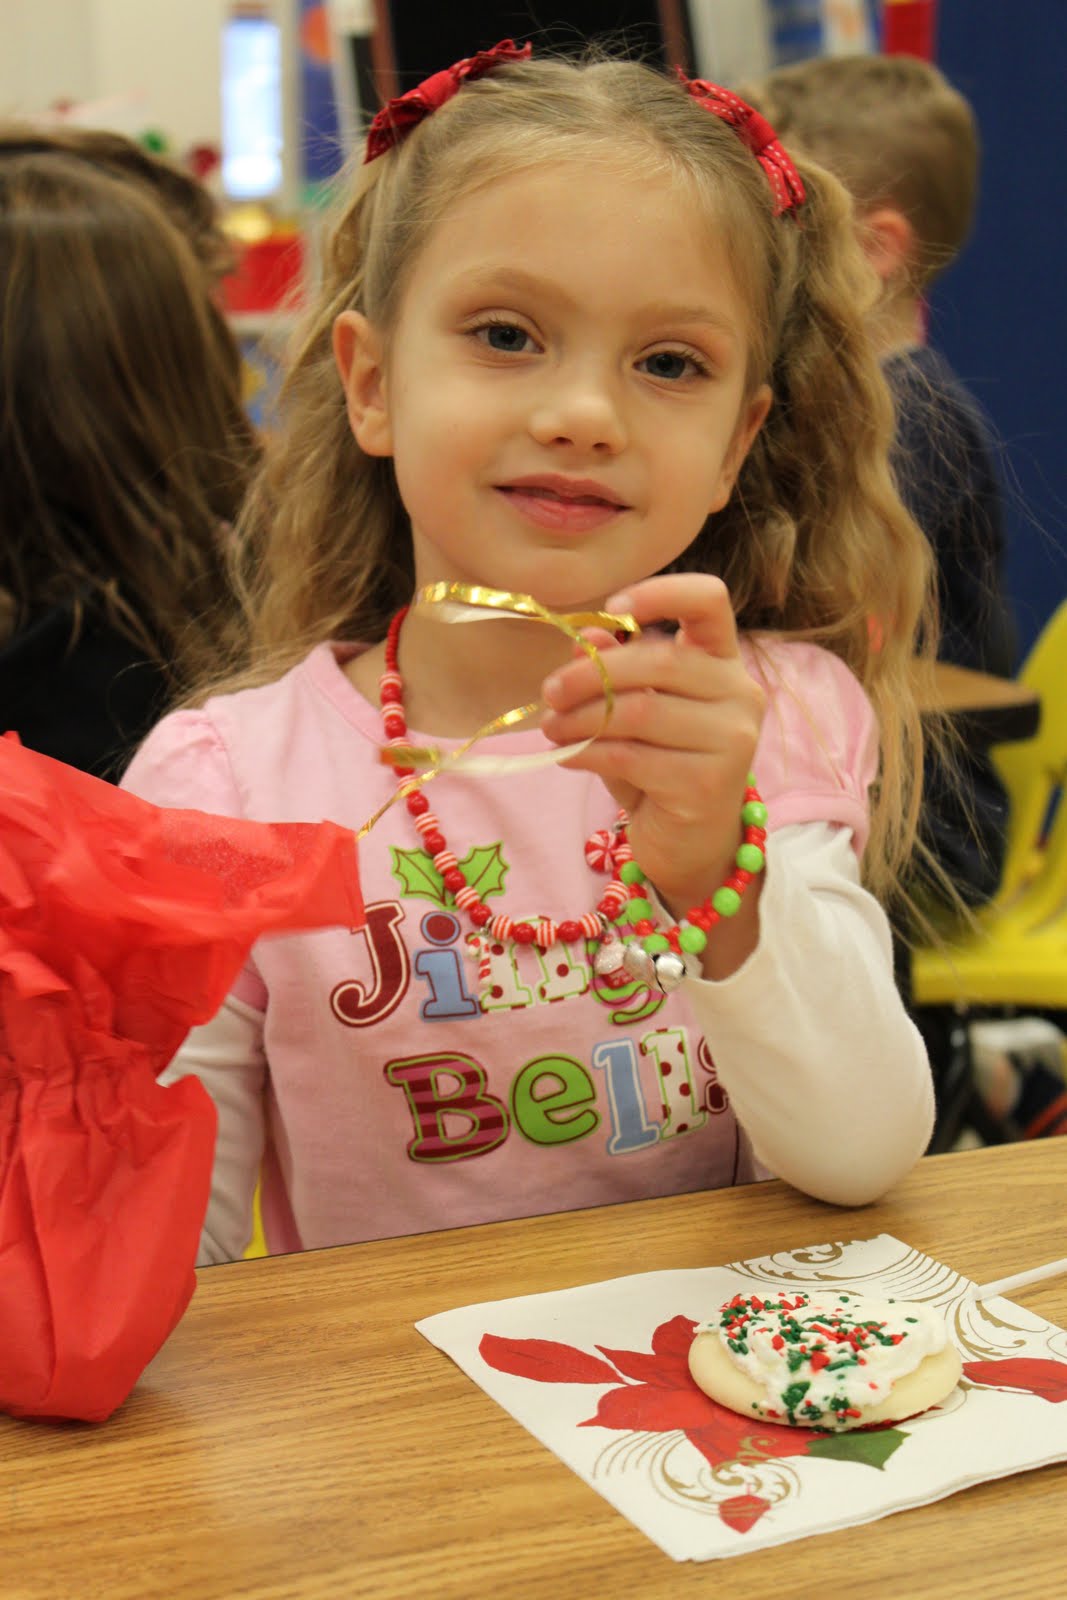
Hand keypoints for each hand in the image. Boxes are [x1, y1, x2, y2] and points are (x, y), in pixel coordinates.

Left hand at [540, 575, 764, 960]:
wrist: (690, 842)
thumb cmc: (659, 764)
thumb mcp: (631, 710)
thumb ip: (612, 669)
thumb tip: (588, 637)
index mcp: (722, 661)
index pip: (709, 601)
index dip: (661, 592)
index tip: (612, 608)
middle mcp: (739, 694)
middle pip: (659, 661)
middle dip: (592, 674)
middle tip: (549, 692)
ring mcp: (732, 741)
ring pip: (640, 712)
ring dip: (582, 718)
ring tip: (552, 729)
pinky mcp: (709, 784)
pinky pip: (632, 756)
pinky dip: (589, 752)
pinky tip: (567, 755)